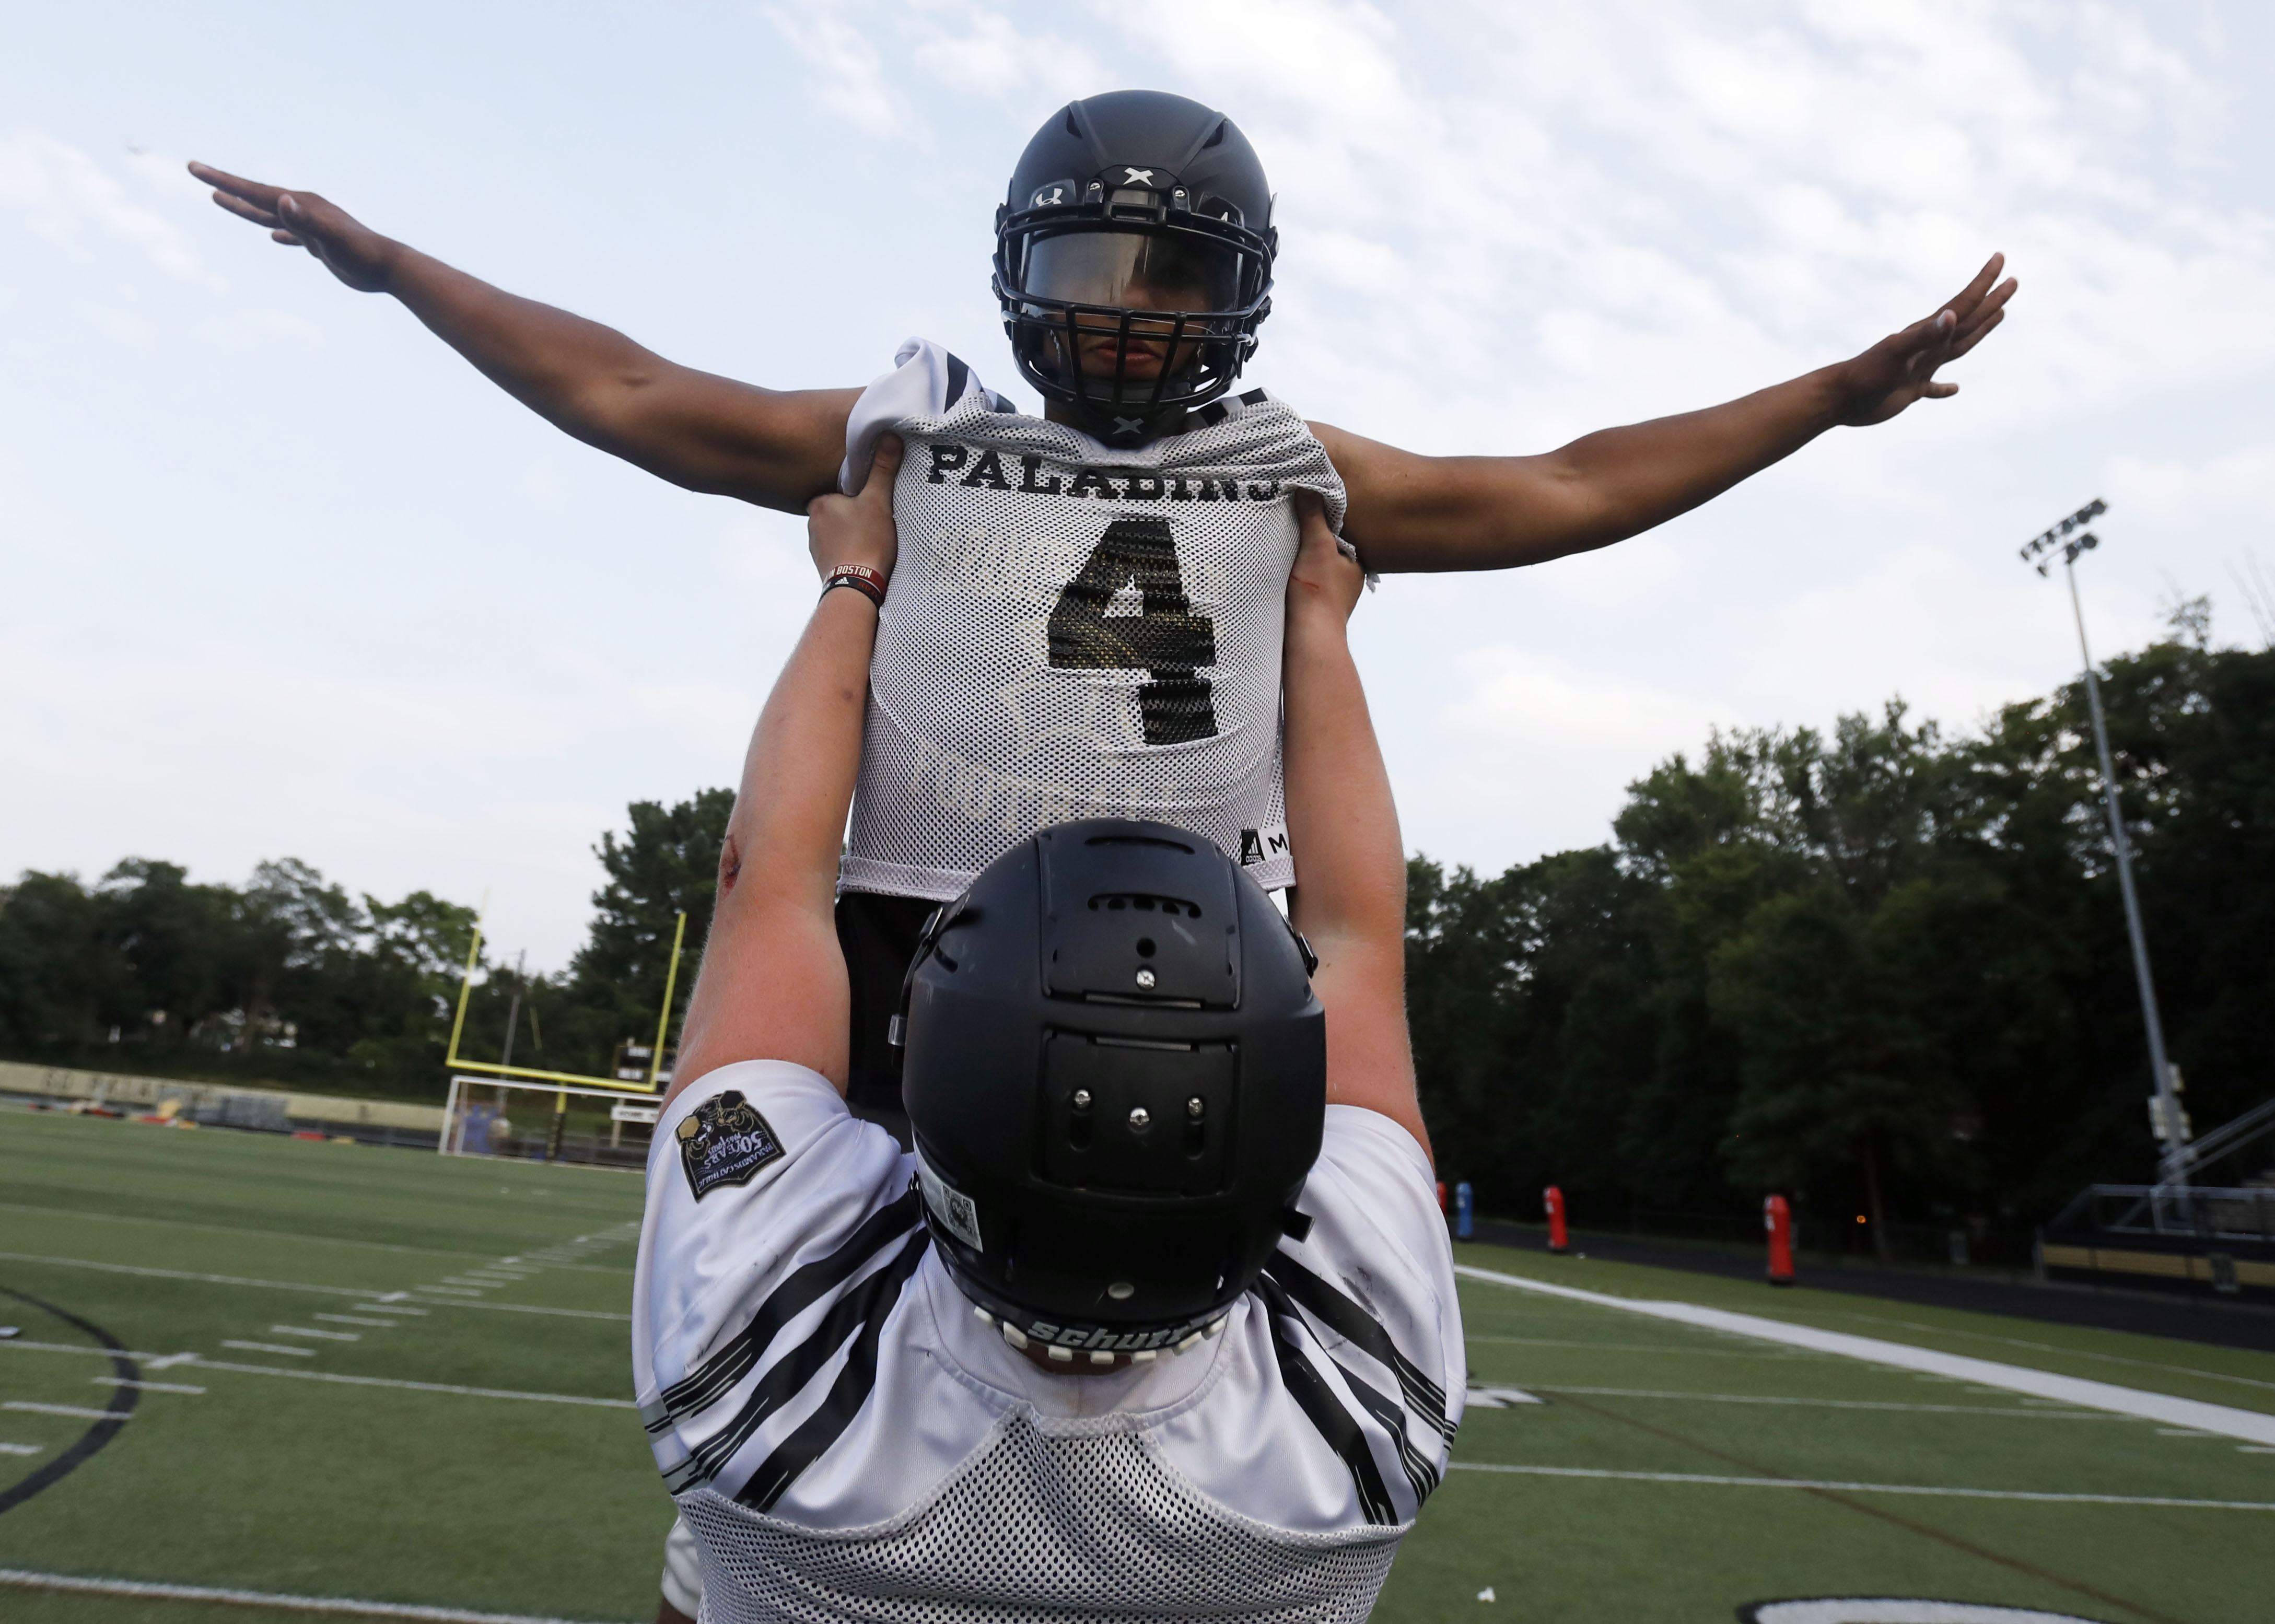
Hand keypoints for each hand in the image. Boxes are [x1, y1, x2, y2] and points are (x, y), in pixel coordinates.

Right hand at [187, 162, 398, 292]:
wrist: (389, 268)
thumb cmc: (360, 254)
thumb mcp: (329, 237)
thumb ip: (304, 221)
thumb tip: (282, 200)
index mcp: (300, 204)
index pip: (254, 191)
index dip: (223, 180)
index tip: (195, 168)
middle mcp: (303, 209)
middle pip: (256, 196)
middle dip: (225, 186)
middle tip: (196, 172)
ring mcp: (311, 226)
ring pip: (270, 215)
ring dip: (245, 207)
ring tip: (220, 199)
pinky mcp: (321, 244)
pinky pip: (293, 235)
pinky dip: (281, 233)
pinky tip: (274, 237)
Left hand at [806, 434, 900, 582]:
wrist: (856, 588)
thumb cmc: (866, 542)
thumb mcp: (878, 501)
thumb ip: (883, 469)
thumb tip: (888, 435)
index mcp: (819, 504)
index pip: (835, 489)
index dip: (853, 493)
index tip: (868, 500)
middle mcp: (811, 525)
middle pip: (836, 511)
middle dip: (852, 514)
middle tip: (874, 520)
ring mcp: (815, 548)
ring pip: (835, 532)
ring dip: (850, 534)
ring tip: (871, 539)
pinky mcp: (823, 567)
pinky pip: (837, 552)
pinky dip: (849, 552)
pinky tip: (865, 555)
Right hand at [1285, 491, 1363, 624]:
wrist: (1307, 639)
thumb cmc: (1317, 594)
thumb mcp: (1317, 546)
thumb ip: (1314, 517)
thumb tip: (1310, 487)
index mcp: (1355, 564)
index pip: (1339, 533)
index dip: (1321, 520)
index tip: (1303, 508)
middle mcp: (1346, 580)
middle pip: (1324, 550)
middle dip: (1308, 541)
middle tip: (1289, 527)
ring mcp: (1329, 597)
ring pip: (1312, 568)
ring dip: (1298, 561)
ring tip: (1282, 548)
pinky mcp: (1311, 609)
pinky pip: (1301, 584)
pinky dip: (1291, 578)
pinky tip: (1279, 573)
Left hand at [1833, 254, 2016, 427]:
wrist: (1839, 399)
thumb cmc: (1866, 374)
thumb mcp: (1898, 353)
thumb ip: (1925, 335)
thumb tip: (1952, 315)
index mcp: (1927, 334)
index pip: (1963, 304)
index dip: (1983, 283)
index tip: (2000, 258)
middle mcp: (1927, 347)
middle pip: (1967, 321)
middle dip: (1991, 302)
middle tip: (2013, 281)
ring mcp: (1919, 368)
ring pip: (1957, 347)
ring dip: (1978, 332)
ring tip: (1997, 316)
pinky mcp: (1908, 391)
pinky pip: (1933, 388)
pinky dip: (1944, 388)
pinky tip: (1954, 389)